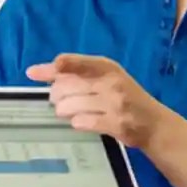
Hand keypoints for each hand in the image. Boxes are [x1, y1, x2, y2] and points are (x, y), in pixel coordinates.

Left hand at [27, 54, 167, 149]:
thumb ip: (74, 72)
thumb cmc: (124, 96)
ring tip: (73, 112)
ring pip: (70, 106)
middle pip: (65, 87)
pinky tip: (83, 121)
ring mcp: (115, 103)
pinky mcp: (116, 124)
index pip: (76, 63)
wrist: (153, 123)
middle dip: (56, 96)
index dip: (53, 67)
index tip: (33, 73)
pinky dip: (78, 123)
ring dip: (64, 111)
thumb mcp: (105, 77)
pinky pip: (82, 123)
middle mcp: (111, 82)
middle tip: (62, 100)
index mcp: (106, 67)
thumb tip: (35, 72)